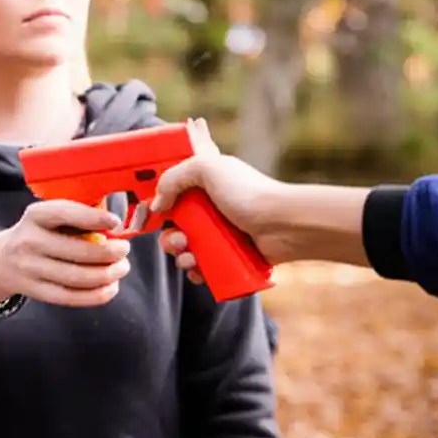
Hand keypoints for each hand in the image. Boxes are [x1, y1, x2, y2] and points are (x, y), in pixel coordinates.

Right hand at [0, 200, 132, 307]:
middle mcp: (29, 241)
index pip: (65, 214)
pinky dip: (96, 295)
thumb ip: (75, 216)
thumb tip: (114, 226)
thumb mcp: (47, 216)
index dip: (93, 218)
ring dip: (107, 274)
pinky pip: (71, 298)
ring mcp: (30, 269)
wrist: (1, 260)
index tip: (115, 222)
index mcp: (35, 215)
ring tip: (121, 268)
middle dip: (109, 252)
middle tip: (124, 250)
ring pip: (77, 278)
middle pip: (77, 252)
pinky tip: (111, 287)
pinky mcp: (36, 291)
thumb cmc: (37, 234)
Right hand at [150, 118, 291, 281]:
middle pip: (173, 224)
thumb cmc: (248, 193)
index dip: (160, 200)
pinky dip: (195, 270)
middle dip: (168, 235)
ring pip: (184, 247)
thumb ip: (173, 178)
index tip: (155, 211)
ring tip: (190, 256)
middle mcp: (209, 208)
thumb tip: (156, 205)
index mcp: (204, 183)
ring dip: (179, 254)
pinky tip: (198, 268)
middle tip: (179, 239)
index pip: (173, 189)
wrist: (283, 225)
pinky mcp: (226, 255)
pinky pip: (201, 266)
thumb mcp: (206, 168)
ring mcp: (218, 232)